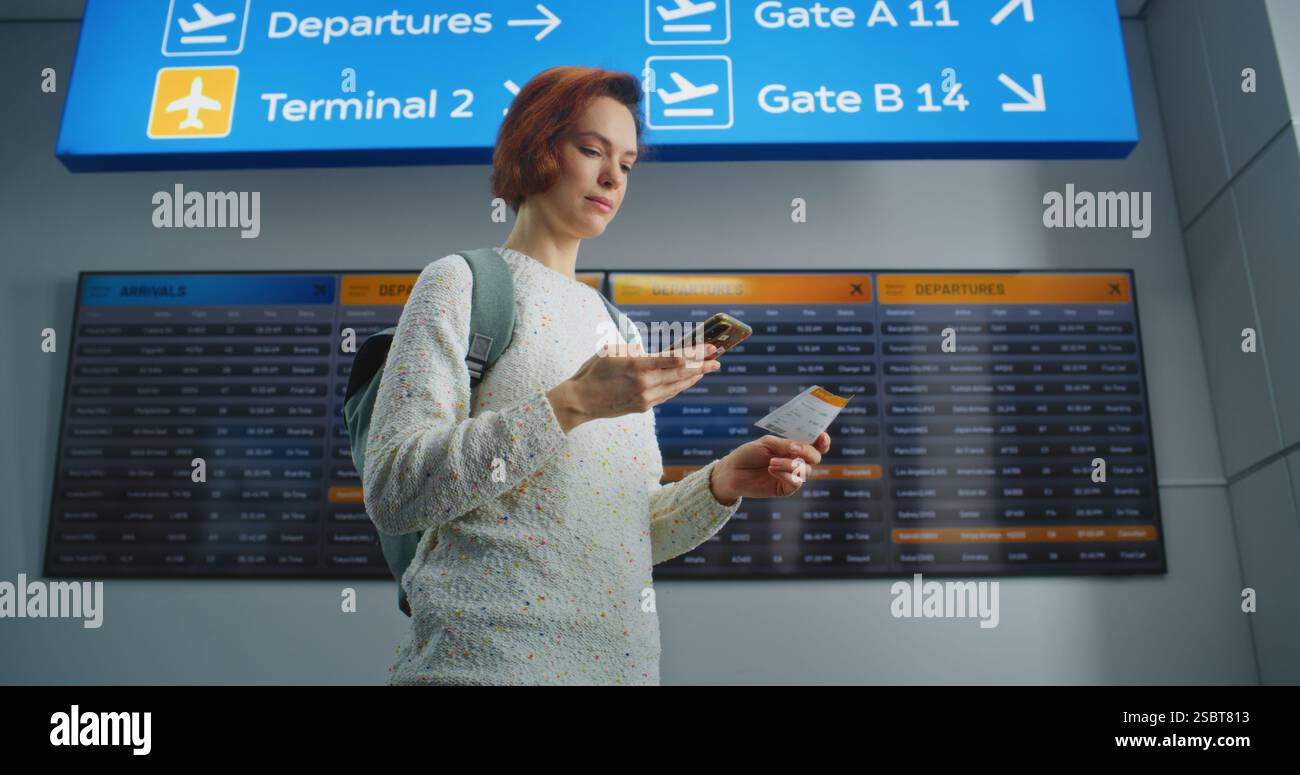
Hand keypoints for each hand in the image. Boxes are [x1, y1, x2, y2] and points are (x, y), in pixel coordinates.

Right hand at [549, 340, 719, 430]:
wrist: (581, 400)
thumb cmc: (593, 371)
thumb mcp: (612, 350)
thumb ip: (635, 350)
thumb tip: (651, 354)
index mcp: (638, 365)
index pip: (675, 358)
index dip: (696, 353)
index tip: (709, 347)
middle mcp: (646, 383)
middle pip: (681, 373)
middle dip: (702, 365)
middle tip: (717, 359)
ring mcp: (646, 397)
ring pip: (677, 386)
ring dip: (694, 377)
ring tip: (708, 369)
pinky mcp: (643, 406)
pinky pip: (667, 394)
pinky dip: (680, 386)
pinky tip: (688, 381)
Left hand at [712, 432, 831, 500]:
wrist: (732, 471)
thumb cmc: (749, 453)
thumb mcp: (767, 443)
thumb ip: (785, 444)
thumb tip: (800, 448)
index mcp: (794, 447)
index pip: (815, 444)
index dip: (823, 441)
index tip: (822, 436)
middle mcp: (796, 460)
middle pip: (815, 457)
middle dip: (807, 452)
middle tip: (792, 449)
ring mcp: (792, 475)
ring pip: (805, 470)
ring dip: (789, 464)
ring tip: (771, 462)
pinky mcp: (785, 488)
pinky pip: (795, 483)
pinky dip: (785, 474)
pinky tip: (771, 469)